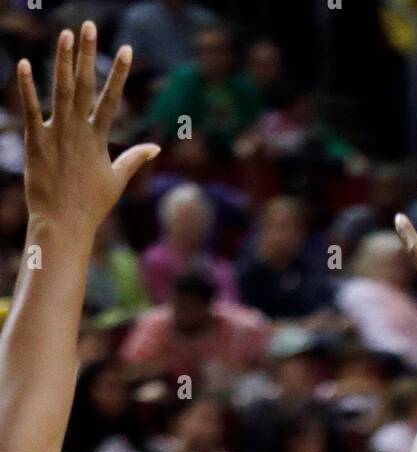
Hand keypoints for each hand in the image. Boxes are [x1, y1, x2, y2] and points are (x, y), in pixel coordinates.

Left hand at [18, 23, 159, 238]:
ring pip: (60, 91)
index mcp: (99, 140)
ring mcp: (57, 135)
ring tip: (65, 35)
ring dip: (62, 61)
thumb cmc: (91, 205)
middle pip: (85, 86)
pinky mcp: (35, 141)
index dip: (119, 74)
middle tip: (89, 26)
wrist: (64, 224)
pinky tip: (25, 64)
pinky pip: (31, 109)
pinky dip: (27, 87)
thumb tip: (155, 148)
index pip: (111, 100)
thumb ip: (135, 159)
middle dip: (88, 55)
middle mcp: (79, 132)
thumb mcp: (117, 181)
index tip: (127, 49)